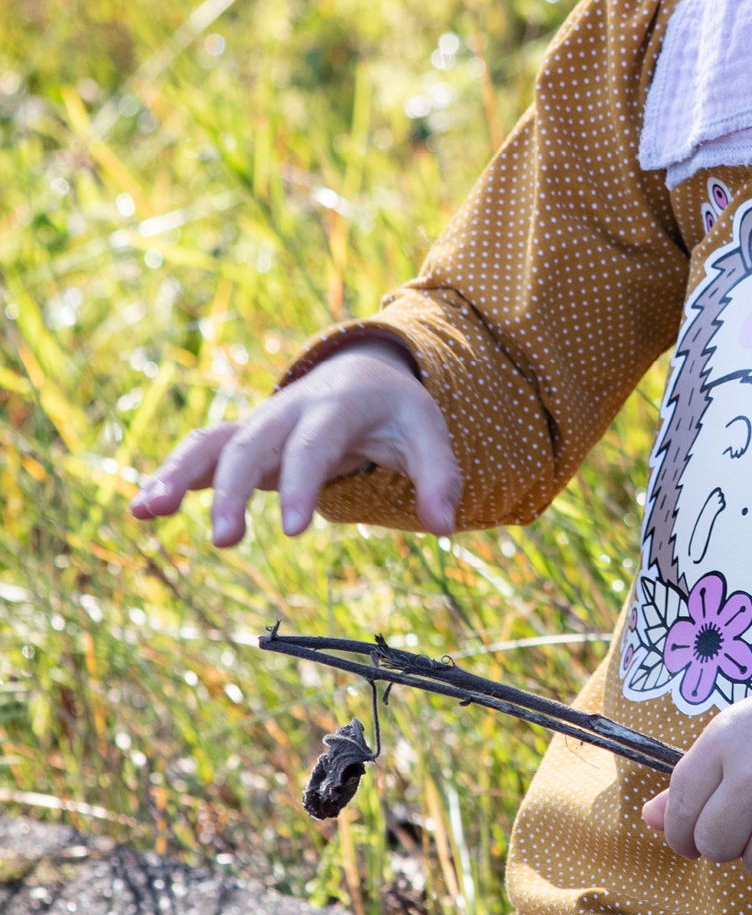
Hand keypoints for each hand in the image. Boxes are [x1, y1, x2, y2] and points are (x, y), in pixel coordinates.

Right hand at [129, 338, 461, 546]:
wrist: (363, 371)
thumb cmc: (397, 409)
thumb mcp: (429, 433)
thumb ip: (440, 478)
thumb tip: (446, 528)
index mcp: (335, 407)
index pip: (313, 446)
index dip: (301, 486)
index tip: (293, 531)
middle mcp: (287, 410)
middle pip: (250, 446)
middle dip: (231, 492)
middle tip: (225, 543)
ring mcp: (259, 423)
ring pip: (211, 443)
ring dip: (177, 475)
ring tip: (146, 511)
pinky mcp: (243, 439)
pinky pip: (199, 452)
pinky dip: (170, 475)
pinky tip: (141, 510)